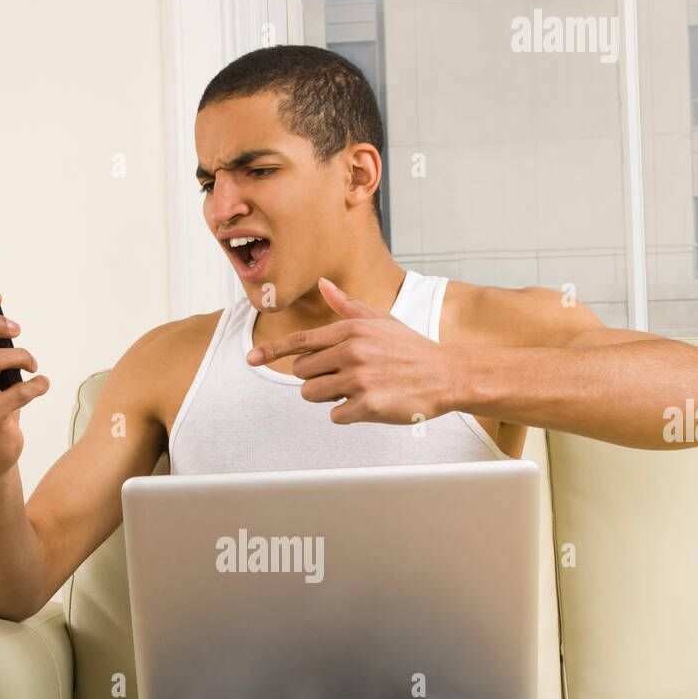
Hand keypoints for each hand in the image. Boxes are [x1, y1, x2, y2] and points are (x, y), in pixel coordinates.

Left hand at [246, 276, 461, 425]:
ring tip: (355, 389)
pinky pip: (335, 414)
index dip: (272, 351)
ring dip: (328, 397)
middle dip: (316, 378)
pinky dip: (347, 413)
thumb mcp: (381, 320)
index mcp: (351, 329)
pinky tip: (368, 403)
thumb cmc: (412, 349)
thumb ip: (348, 306)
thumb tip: (324, 284)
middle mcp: (351, 351)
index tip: (251, 358)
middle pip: (303, 372)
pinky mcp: (367, 404)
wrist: (446, 375)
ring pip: (313, 394)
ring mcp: (359, 378)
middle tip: (343, 377)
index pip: (300, 341)